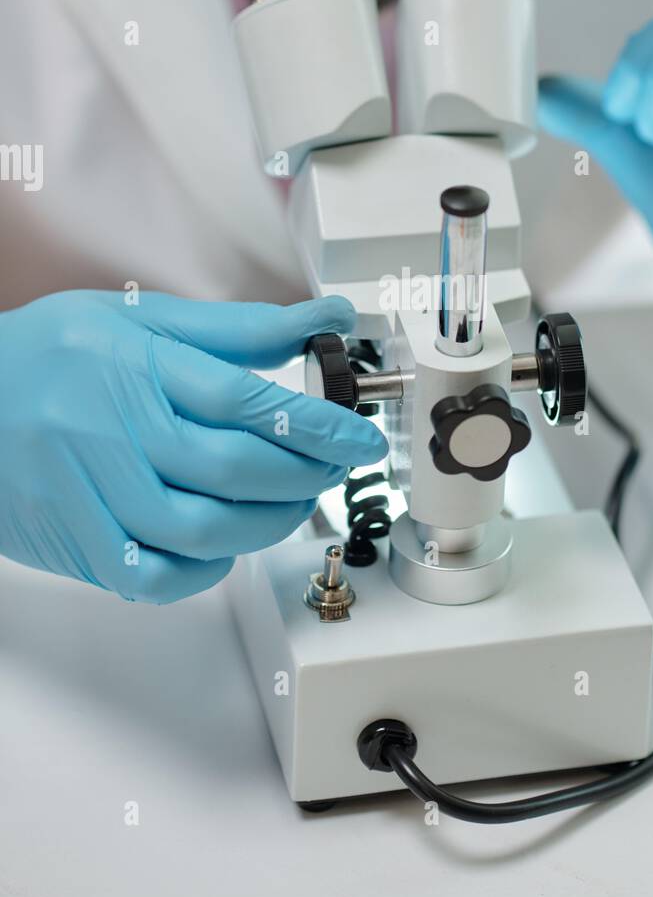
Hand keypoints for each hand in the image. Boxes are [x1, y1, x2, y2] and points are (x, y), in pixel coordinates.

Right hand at [0, 291, 385, 602]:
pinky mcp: (73, 541)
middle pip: (230, 468)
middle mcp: (107, 427)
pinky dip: (204, 569)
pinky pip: (154, 577)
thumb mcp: (137, 318)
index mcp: (130, 361)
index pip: (243, 399)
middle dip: (304, 474)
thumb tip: (320, 323)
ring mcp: (86, 491)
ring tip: (290, 502)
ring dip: (266, 524)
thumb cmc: (50, 354)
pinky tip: (223, 543)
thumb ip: (234, 330)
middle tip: (334, 466)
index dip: (316, 423)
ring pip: (200, 530)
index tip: (358, 435)